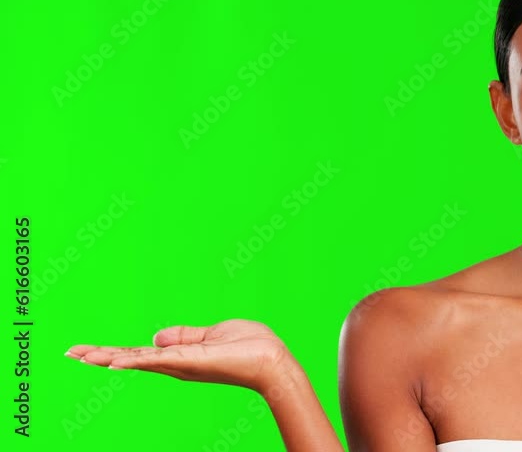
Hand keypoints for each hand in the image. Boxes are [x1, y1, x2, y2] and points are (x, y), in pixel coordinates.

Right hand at [66, 319, 291, 392]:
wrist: (273, 361)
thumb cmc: (251, 347)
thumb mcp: (212, 334)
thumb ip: (185, 335)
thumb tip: (155, 337)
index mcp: (180, 356)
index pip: (140, 354)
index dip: (115, 352)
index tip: (87, 351)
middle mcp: (176, 364)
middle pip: (132, 359)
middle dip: (101, 355)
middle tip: (70, 353)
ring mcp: (182, 364)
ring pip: (138, 360)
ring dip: (109, 357)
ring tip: (81, 356)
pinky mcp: (191, 361)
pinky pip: (158, 360)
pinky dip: (135, 360)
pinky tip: (113, 362)